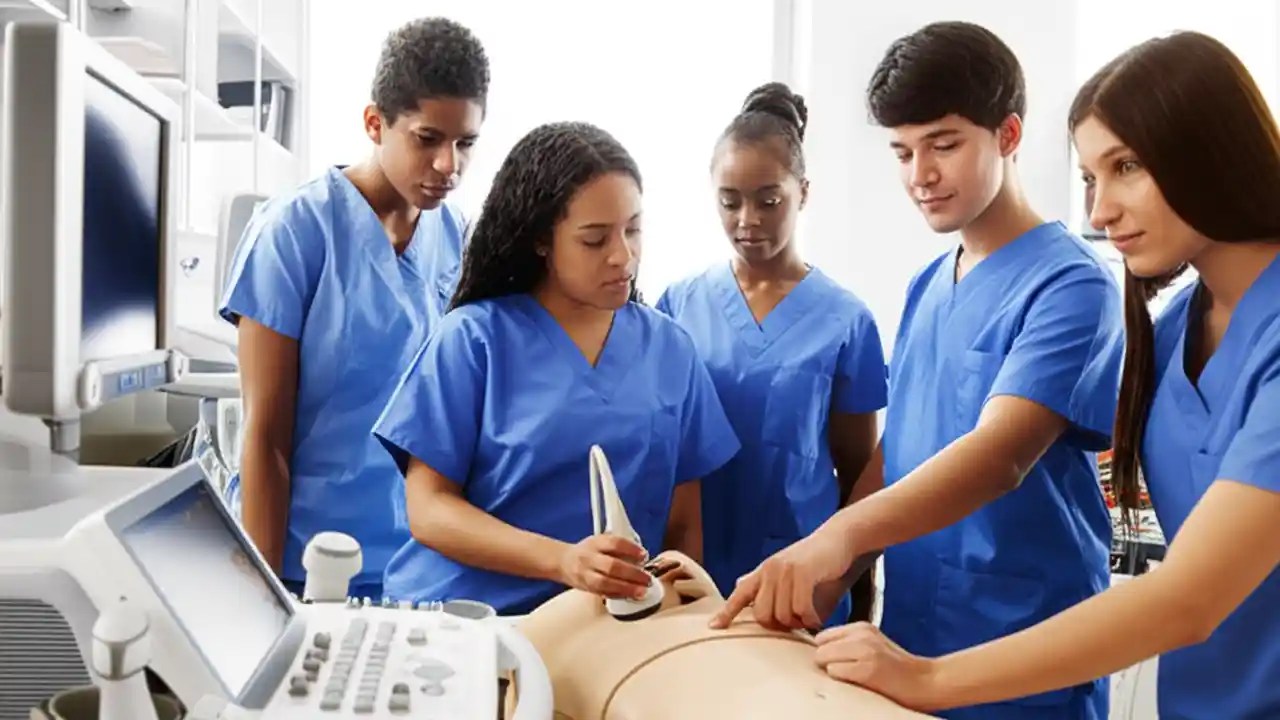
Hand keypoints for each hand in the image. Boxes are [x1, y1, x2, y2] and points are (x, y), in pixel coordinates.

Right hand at [558, 534, 652, 599]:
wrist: (563, 562)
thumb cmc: (587, 551)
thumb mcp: (600, 541)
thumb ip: (619, 548)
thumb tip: (642, 558)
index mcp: (595, 543)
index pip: (614, 543)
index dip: (630, 549)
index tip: (644, 555)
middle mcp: (589, 558)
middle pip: (611, 566)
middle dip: (632, 574)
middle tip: (647, 579)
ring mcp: (586, 574)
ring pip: (606, 583)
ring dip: (626, 588)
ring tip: (641, 591)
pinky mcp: (586, 587)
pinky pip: (603, 593)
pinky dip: (618, 595)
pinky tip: (629, 596)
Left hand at [709, 530, 854, 629]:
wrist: (839, 539)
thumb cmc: (816, 564)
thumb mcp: (789, 576)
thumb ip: (771, 591)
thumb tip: (752, 606)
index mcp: (763, 572)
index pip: (739, 594)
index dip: (726, 612)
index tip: (714, 627)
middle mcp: (769, 570)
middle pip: (761, 615)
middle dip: (778, 626)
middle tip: (795, 624)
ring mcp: (784, 570)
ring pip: (781, 614)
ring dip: (797, 624)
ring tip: (808, 618)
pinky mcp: (802, 572)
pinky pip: (800, 608)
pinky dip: (809, 619)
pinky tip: (816, 619)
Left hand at [814, 622, 944, 711]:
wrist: (927, 681)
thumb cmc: (898, 670)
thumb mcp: (873, 647)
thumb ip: (849, 645)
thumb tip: (818, 654)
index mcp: (861, 627)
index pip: (822, 637)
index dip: (826, 653)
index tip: (837, 664)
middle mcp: (861, 634)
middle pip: (819, 648)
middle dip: (826, 663)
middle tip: (847, 674)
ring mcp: (865, 650)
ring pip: (823, 658)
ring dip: (833, 672)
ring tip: (854, 679)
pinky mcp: (868, 668)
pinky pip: (834, 672)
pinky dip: (841, 681)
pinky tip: (859, 684)